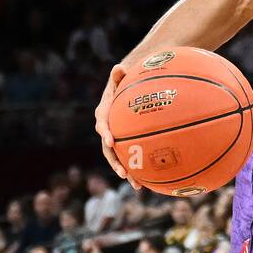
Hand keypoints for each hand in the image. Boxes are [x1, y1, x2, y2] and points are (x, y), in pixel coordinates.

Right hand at [94, 62, 138, 188]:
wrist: (125, 90)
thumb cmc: (124, 82)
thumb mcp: (121, 77)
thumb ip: (119, 75)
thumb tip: (119, 67)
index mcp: (104, 114)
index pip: (102, 125)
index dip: (106, 133)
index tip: (111, 140)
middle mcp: (107, 130)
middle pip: (108, 150)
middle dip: (115, 162)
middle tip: (123, 172)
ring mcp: (116, 139)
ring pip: (119, 158)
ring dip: (126, 172)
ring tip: (137, 185)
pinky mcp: (125, 143)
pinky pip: (130, 157)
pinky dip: (138, 169)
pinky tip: (149, 182)